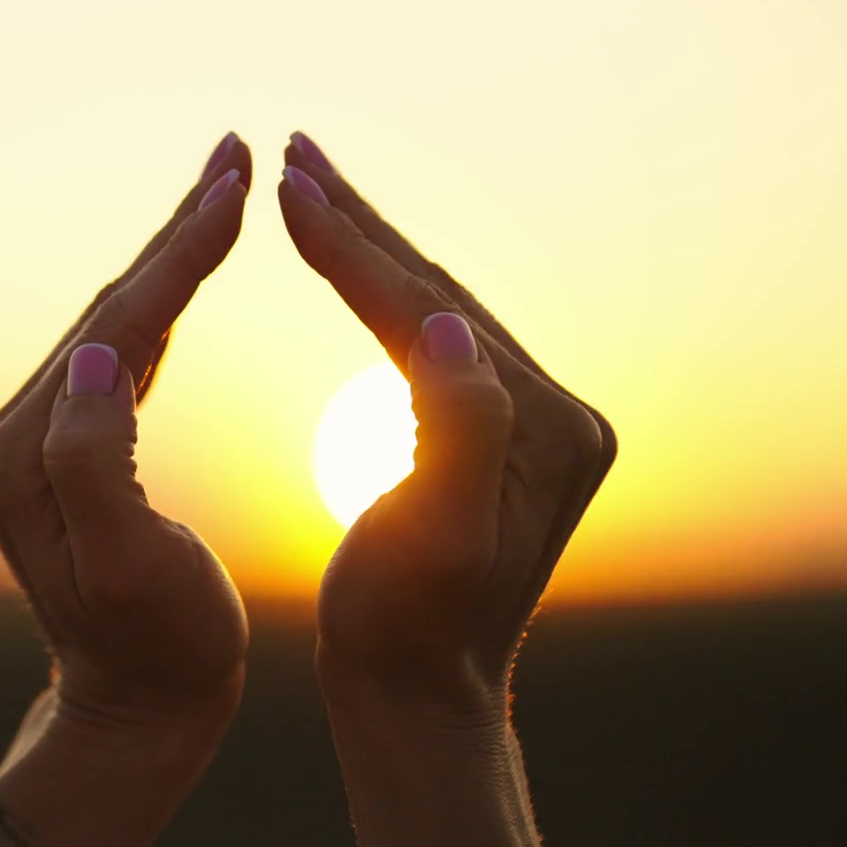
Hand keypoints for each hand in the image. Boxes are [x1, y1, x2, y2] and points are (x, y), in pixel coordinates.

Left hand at [0, 134, 252, 730]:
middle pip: (109, 312)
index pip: (114, 329)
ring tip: (224, 190)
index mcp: (22, 458)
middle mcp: (8, 439)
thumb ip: (95, 460)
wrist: (137, 710)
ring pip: (112, 327)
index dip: (181, 254)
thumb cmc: (157, 649)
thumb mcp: (127, 565)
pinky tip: (185, 273)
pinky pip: (114, 360)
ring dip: (170, 260)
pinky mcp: (52, 453)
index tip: (236, 183)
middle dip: (178, 235)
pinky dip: (156, 309)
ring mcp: (26, 444)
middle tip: (236, 154)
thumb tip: (99, 353)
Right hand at [279, 134, 605, 846]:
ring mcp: (534, 422)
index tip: (287, 183)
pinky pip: (432, 343)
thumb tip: (447, 320)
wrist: (416, 696)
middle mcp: (558, 414)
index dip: (353, 247)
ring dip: (368, 245)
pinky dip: (382, 295)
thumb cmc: (406, 629)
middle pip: (440, 294)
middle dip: (361, 221)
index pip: (433, 312)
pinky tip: (350, 266)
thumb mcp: (437, 538)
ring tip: (308, 184)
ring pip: (435, 308)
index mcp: (549, 428)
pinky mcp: (504, 435)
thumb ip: (460, 425)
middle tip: (294, 151)